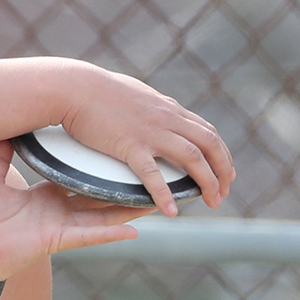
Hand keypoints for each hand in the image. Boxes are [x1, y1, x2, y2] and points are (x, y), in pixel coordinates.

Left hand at [0, 141, 145, 280]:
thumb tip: (3, 133)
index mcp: (46, 196)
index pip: (78, 179)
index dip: (96, 168)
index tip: (113, 151)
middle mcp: (58, 211)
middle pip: (97, 197)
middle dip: (121, 188)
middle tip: (146, 175)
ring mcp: (61, 226)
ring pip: (101, 217)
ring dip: (126, 211)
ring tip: (153, 202)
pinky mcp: (57, 241)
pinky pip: (88, 236)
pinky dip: (110, 234)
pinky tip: (132, 230)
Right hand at [60, 67, 232, 215]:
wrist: (73, 87)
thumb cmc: (96, 91)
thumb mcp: (136, 95)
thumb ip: (152, 108)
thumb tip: (158, 113)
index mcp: (168, 109)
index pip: (208, 132)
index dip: (222, 154)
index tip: (226, 171)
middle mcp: (167, 119)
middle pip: (210, 145)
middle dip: (223, 171)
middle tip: (224, 193)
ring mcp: (150, 132)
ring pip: (193, 158)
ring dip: (208, 183)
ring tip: (212, 203)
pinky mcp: (129, 145)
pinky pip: (153, 174)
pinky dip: (165, 194)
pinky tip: (171, 211)